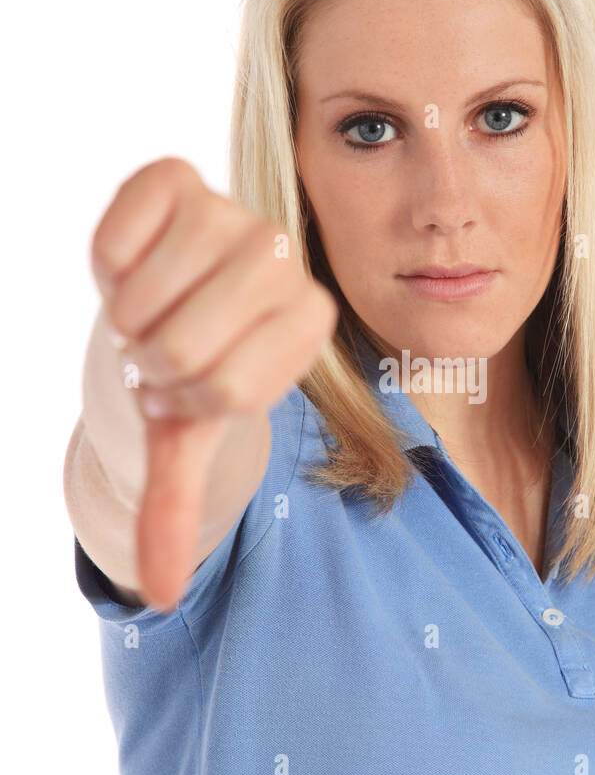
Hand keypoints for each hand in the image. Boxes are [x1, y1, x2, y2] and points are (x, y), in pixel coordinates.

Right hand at [90, 157, 337, 609]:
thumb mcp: (189, 440)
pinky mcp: (178, 178)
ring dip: (126, 319)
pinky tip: (133, 265)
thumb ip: (178, 510)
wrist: (165, 304)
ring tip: (151, 310)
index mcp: (309, 322)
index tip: (187, 387)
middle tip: (163, 350)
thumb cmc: (190, 373)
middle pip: (185, 345)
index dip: (183, 401)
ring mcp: (234, 211)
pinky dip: (105, 268)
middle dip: (151, 365)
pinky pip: (116, 236)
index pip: (227, 389)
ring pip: (146, 296)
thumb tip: (158, 596)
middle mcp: (286, 259)